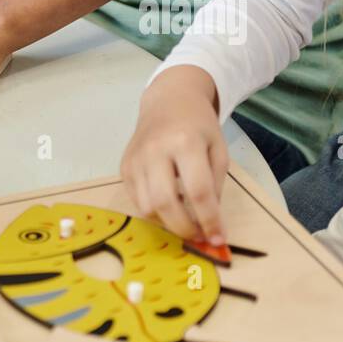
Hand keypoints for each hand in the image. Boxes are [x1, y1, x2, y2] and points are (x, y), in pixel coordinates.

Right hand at [120, 65, 228, 242]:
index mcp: (185, 143)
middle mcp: (155, 151)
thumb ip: (215, 185)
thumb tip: (209, 222)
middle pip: (166, 203)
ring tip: (184, 221)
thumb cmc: (198, 126)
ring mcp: (135, 160)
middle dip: (184, 228)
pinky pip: (137, 200)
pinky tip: (168, 206)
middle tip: (198, 237)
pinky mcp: (124, 167)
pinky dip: (154, 210)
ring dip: (167, 222)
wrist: (167, 102)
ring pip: (147, 207)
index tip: (218, 239)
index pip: (198, 191)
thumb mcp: (217, 150)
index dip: (209, 220)